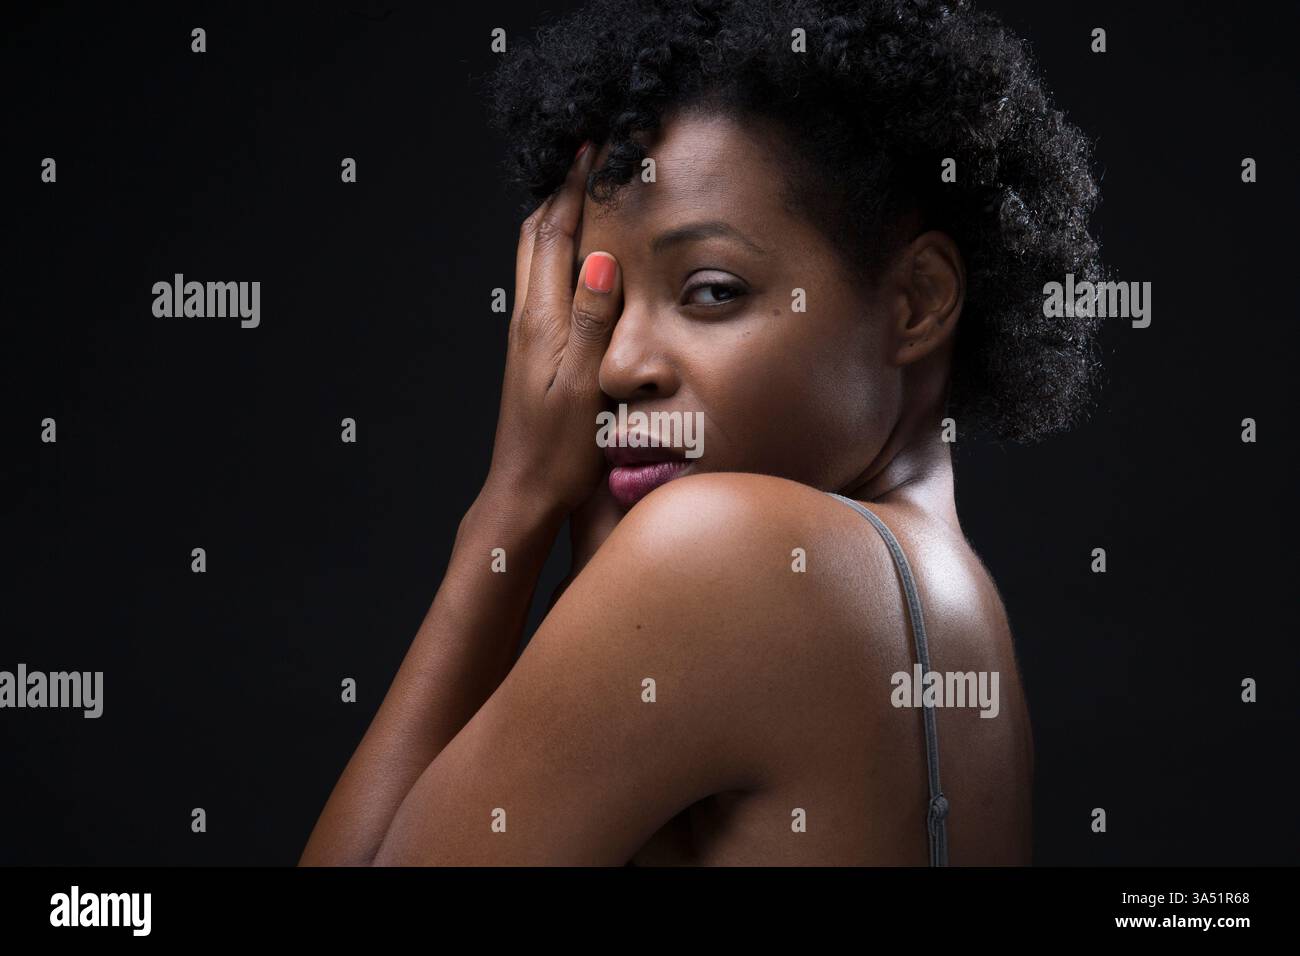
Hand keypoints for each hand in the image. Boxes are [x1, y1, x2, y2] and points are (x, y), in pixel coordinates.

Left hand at [485, 142, 623, 513]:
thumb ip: (592, 319)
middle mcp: (527, 320)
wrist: (523, 494)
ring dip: (555, 220)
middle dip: (558, 192)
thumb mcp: (584, 384)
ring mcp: (527, 337)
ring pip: (536, 260)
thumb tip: (602, 256)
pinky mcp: (533, 354)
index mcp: (540, 320)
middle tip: (583, 157)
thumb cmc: (558, 450)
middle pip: (535, 237)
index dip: (570, 188)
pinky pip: (544, 284)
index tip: (589, 147)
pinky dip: (558, 255)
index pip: (552, 235)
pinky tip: (578, 262)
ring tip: (579, 192)